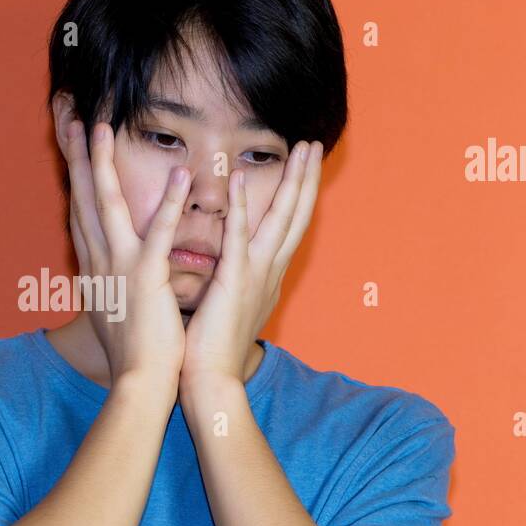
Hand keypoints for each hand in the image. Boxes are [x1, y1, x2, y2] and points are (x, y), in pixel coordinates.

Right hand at [57, 119, 192, 393]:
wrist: (138, 382)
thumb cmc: (133, 352)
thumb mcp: (114, 309)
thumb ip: (112, 282)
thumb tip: (108, 270)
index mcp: (95, 267)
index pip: (80, 210)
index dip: (75, 175)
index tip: (71, 143)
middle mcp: (100, 261)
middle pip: (82, 198)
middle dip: (76, 156)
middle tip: (70, 118)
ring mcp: (120, 267)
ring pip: (107, 205)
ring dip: (104, 164)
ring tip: (103, 128)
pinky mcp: (146, 278)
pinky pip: (157, 234)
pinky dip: (166, 203)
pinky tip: (177, 174)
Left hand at [180, 139, 321, 391]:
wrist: (210, 382)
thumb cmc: (212, 348)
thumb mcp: (231, 305)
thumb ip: (237, 281)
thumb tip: (234, 271)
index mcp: (267, 277)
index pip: (289, 227)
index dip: (300, 195)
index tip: (305, 165)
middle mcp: (270, 272)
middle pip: (296, 216)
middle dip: (307, 179)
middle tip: (315, 144)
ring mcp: (256, 276)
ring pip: (281, 220)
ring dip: (292, 182)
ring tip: (301, 149)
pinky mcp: (234, 282)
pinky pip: (238, 237)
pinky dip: (242, 207)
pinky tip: (238, 177)